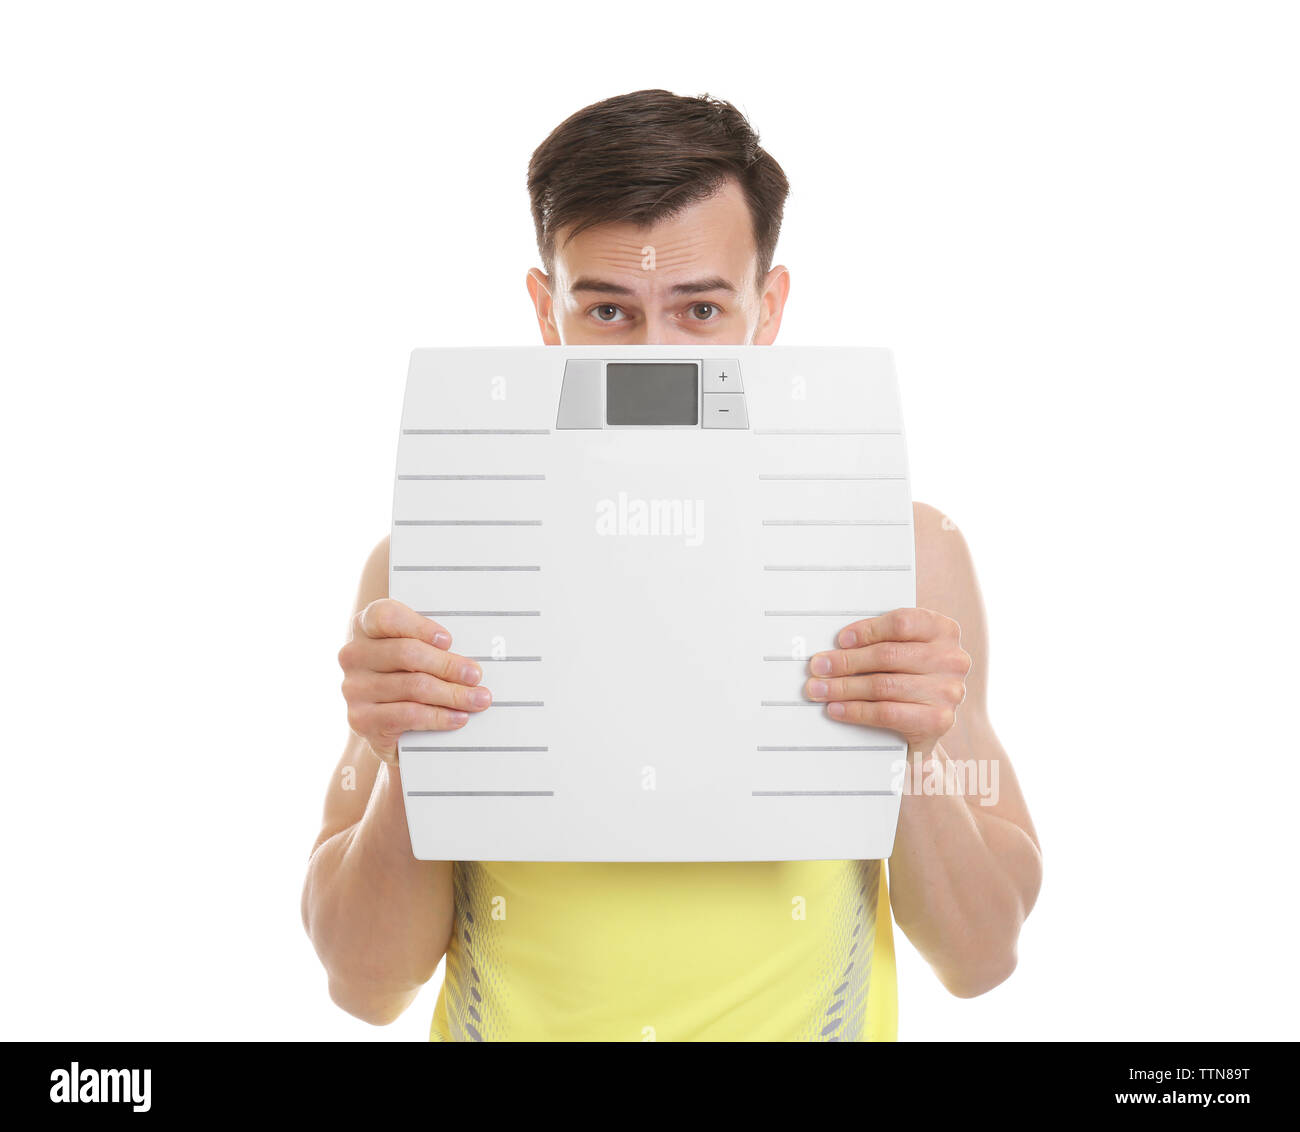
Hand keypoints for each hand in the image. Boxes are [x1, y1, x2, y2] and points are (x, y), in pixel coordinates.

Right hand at [337, 598, 490, 762]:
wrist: (388, 726)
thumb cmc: (409, 677)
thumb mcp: (417, 654)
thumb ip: (433, 645)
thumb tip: (471, 658)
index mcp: (365, 627)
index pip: (386, 616)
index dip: (419, 626)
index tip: (448, 640)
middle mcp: (353, 655)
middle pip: (406, 653)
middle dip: (448, 665)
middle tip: (475, 675)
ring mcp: (354, 688)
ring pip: (413, 686)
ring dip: (453, 694)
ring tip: (478, 699)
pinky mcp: (361, 720)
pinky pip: (408, 715)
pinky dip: (439, 717)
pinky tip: (459, 718)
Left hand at [804, 608, 970, 754]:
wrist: (928, 726)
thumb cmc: (909, 678)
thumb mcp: (903, 652)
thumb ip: (880, 641)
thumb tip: (835, 647)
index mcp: (944, 631)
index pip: (901, 623)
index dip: (867, 630)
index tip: (840, 640)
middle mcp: (952, 659)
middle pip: (888, 655)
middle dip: (846, 661)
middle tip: (818, 666)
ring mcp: (949, 691)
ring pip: (883, 685)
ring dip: (843, 687)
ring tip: (819, 689)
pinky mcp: (939, 720)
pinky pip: (886, 713)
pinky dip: (855, 710)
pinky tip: (836, 708)